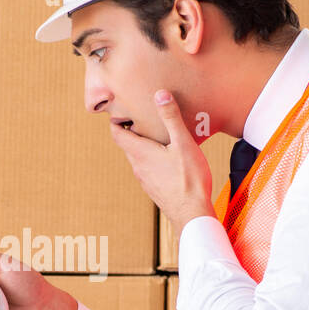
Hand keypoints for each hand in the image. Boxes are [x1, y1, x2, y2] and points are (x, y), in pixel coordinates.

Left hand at [109, 89, 216, 232]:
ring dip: (144, 146)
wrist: (192, 215)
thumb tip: (160, 94)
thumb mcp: (183, 143)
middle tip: (144, 117)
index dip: (116, 120)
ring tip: (160, 135)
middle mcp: (138, 167)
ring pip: (138, 158)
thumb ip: (171, 118)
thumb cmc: (189, 179)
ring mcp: (145, 180)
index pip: (117, 134)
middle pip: (127, 145)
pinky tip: (169, 158)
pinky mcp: (154, 189)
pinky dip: (152, 159)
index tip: (123, 110)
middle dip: (132, 130)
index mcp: (140, 153)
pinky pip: (148, 170)